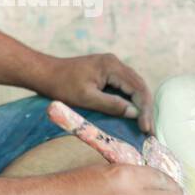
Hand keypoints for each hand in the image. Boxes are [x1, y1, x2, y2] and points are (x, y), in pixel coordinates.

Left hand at [36, 53, 154, 133]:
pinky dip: (132, 101)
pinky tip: (134, 115)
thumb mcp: (86, 98)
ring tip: (145, 126)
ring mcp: (112, 66)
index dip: (144, 110)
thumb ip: (111, 105)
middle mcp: (115, 63)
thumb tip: (134, 113)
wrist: (45, 73)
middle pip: (140, 86)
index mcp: (112, 66)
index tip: (145, 129)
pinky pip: (125, 87)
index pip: (137, 88)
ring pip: (135, 86)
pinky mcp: (107, 72)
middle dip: (146, 109)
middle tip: (149, 131)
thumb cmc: (62, 86)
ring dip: (141, 105)